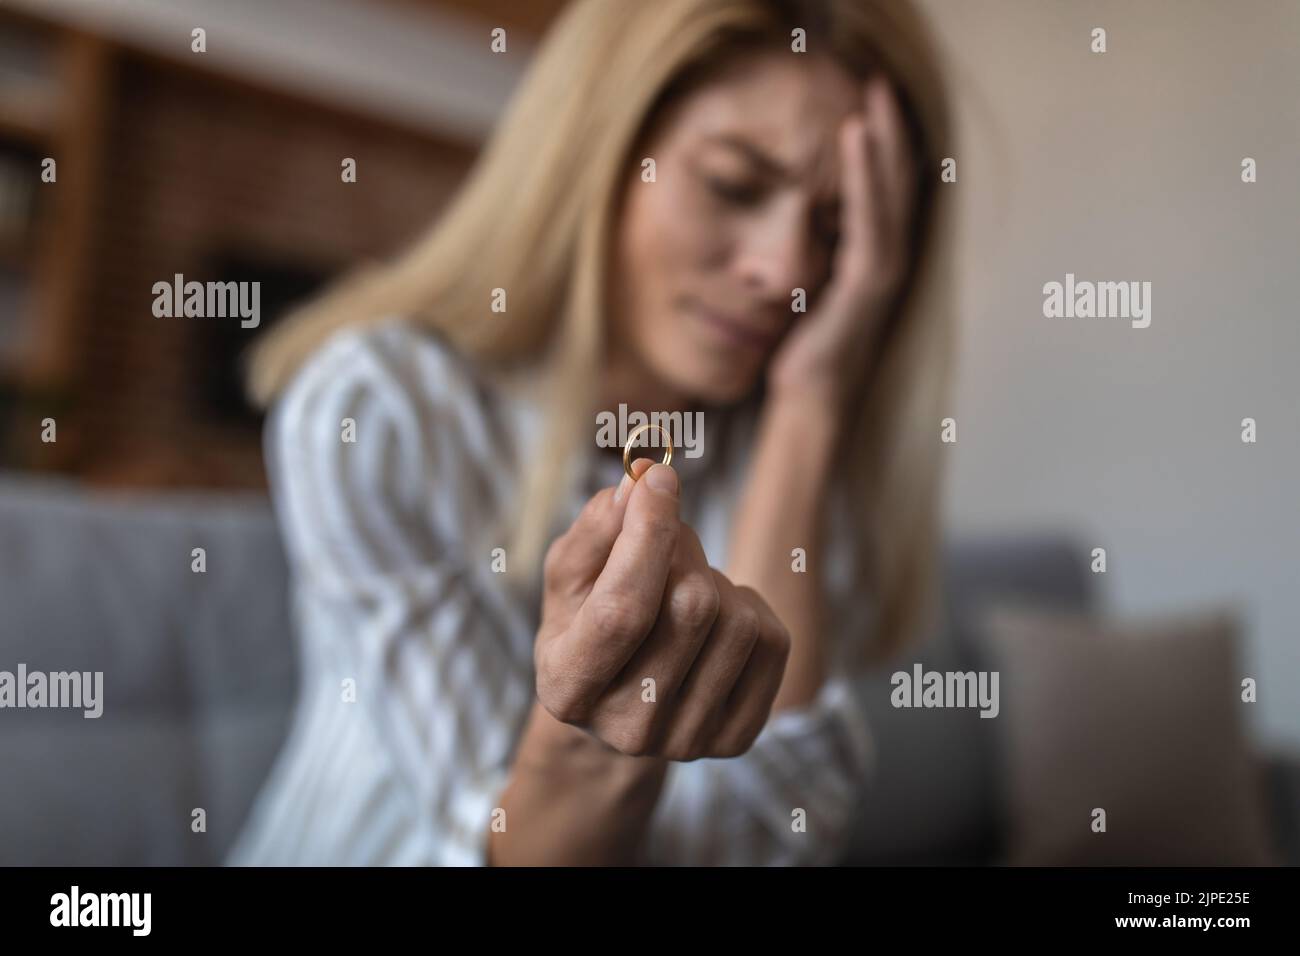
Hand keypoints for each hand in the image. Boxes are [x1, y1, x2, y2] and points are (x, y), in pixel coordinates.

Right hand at [534, 457, 791, 759]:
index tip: (660, 477)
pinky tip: (715, 618)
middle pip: (691, 607)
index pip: (623, 608)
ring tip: (684, 586)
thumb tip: (640, 484)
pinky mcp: (737, 738)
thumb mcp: (569, 578)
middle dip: (683, 546)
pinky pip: (772, 642)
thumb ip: (595, 531)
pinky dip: (747, 607)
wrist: (617, 706)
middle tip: (668, 533)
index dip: (647, 533)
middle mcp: (628, 728)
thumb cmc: (587, 625)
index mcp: (569, 688)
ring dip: (715, 579)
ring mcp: (688, 740)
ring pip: (737, 620)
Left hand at [766, 74, 917, 408]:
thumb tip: (802, 220)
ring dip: (882, 142)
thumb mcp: (811, 287)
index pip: (885, 192)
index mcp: (876, 258)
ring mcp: (884, 272)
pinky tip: (853, 140)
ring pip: (889, 194)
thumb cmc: (805, 348)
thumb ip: (819, 254)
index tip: (868, 103)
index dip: (883, 147)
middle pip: (898, 182)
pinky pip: (869, 218)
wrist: (809, 398)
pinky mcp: (868, 284)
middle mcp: (889, 260)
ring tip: (871, 97)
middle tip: (877, 82)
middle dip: (891, 131)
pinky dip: (863, 176)